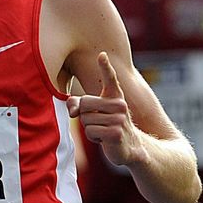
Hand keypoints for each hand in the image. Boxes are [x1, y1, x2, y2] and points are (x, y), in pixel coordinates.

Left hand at [68, 52, 145, 167]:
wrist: (129, 147)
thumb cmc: (107, 125)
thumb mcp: (93, 112)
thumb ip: (78, 105)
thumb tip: (72, 109)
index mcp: (115, 96)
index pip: (110, 78)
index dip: (105, 66)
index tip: (102, 55)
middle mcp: (120, 104)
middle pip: (84, 104)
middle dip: (85, 116)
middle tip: (98, 122)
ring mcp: (120, 119)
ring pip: (86, 119)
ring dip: (89, 128)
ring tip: (103, 131)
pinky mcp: (116, 133)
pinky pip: (90, 132)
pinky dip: (93, 137)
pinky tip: (104, 139)